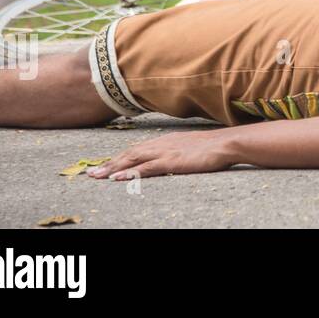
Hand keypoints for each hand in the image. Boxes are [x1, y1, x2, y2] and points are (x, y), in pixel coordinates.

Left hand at [87, 128, 238, 180]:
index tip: (104, 165)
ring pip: (133, 160)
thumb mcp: (190, 146)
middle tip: (91, 174)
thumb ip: (176, 150)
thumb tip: (170, 157)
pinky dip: (131, 172)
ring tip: (97, 177)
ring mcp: (165, 152)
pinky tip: (119, 178)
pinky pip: (147, 168)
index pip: (137, 149)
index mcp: (165, 140)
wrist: (226, 143)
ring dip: (113, 168)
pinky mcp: (171, 161)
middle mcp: (161, 143)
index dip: (119, 157)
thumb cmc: (213, 146)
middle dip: (109, 163)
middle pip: (129, 153)